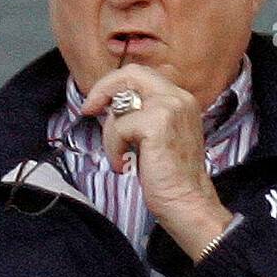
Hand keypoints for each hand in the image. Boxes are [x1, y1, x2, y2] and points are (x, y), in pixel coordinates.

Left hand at [79, 63, 233, 260]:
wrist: (187, 202)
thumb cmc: (170, 176)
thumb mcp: (159, 135)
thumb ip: (143, 113)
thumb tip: (111, 103)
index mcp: (181, 99)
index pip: (141, 74)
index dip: (115, 84)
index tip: (98, 102)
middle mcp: (178, 98)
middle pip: (131, 74)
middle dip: (103, 89)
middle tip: (89, 109)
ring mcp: (169, 108)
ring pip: (120, 106)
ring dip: (110, 134)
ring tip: (121, 157)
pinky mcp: (157, 123)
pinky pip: (118, 126)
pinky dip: (113, 148)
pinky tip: (125, 165)